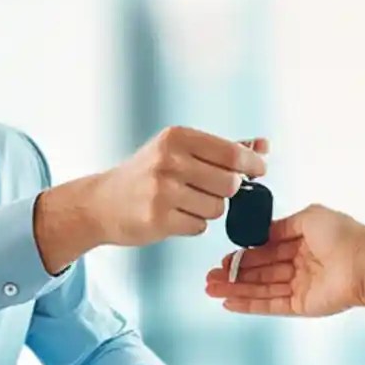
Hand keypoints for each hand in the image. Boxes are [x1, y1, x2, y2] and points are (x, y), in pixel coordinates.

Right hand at [90, 127, 267, 246]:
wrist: (101, 203)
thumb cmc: (147, 174)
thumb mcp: (179, 150)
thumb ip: (224, 149)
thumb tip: (264, 146)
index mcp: (176, 137)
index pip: (233, 154)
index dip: (253, 166)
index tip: (258, 171)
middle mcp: (169, 161)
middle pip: (230, 184)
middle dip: (227, 191)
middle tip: (207, 189)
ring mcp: (162, 191)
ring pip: (217, 208)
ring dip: (209, 209)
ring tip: (185, 202)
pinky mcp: (158, 219)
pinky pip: (200, 227)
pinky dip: (193, 224)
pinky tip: (173, 215)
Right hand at [205, 204, 364, 340]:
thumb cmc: (344, 235)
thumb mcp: (309, 217)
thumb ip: (282, 225)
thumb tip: (261, 232)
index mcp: (303, 242)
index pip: (266, 249)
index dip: (244, 254)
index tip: (223, 258)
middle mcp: (300, 265)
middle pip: (260, 271)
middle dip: (234, 274)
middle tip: (209, 277)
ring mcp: (300, 287)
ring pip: (261, 289)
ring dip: (236, 289)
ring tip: (211, 289)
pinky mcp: (302, 306)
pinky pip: (271, 305)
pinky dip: (249, 304)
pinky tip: (229, 302)